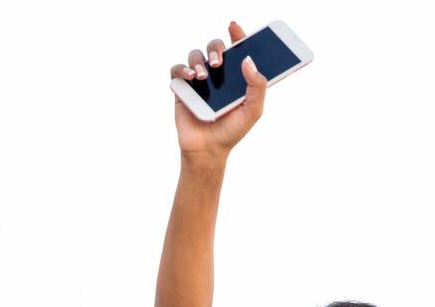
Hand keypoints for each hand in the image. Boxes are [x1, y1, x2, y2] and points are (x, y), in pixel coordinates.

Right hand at [169, 21, 267, 162]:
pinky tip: (190, 77)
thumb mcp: (253, 111)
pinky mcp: (182, 89)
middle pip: (214, 47)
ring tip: (203, 77)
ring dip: (198, 61)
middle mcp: (217, 75)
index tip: (234, 28)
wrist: (208, 150)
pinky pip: (177, 70)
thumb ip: (257, 87)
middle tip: (218, 62)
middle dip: (216, 48)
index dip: (237, 36)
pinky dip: (182, 69)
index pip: (237, 49)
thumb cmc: (232, 131)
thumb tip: (248, 61)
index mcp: (236, 77)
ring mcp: (198, 81)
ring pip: (195, 56)